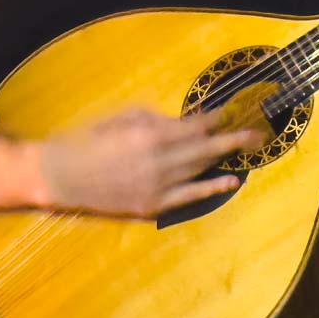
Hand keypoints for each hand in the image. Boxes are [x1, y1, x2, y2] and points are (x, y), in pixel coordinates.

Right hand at [37, 109, 260, 218]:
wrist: (60, 176)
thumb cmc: (89, 140)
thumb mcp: (122, 118)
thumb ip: (157, 118)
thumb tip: (187, 119)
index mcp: (150, 133)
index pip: (195, 125)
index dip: (216, 119)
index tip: (233, 112)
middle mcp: (159, 159)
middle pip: (206, 148)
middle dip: (234, 138)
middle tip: (258, 132)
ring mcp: (157, 185)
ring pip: (201, 169)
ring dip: (225, 158)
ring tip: (249, 149)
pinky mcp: (151, 205)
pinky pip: (189, 196)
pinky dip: (212, 187)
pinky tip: (231, 180)